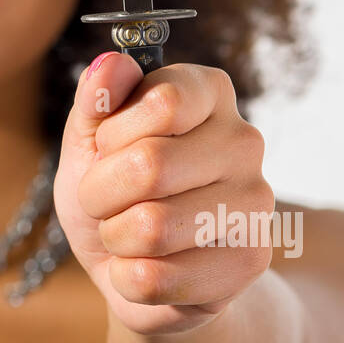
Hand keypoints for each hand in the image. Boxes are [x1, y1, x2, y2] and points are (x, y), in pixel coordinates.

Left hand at [53, 51, 274, 335]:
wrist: (133, 267)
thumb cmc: (113, 192)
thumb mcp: (88, 142)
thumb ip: (95, 102)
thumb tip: (111, 64)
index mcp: (208, 92)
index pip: (162, 101)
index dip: (113, 136)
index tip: (109, 148)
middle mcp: (244, 140)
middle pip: (150, 164)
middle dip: (100, 193)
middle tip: (105, 202)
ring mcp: (255, 202)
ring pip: (151, 226)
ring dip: (114, 238)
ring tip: (127, 234)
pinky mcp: (251, 261)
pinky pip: (157, 277)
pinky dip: (127, 278)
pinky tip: (145, 268)